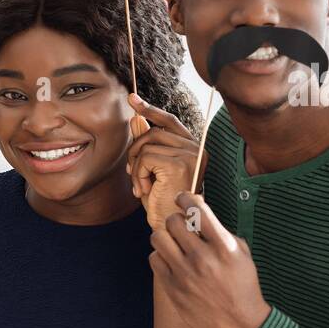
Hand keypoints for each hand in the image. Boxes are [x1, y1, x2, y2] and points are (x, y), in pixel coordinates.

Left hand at [125, 94, 207, 230]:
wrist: (174, 228)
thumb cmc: (163, 203)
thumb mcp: (152, 171)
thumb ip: (147, 145)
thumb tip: (136, 119)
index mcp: (194, 149)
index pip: (170, 122)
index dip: (150, 110)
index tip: (132, 99)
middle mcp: (197, 149)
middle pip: (154, 131)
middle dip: (135, 150)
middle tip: (131, 173)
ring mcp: (190, 155)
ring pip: (147, 144)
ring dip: (135, 166)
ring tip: (141, 186)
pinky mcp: (178, 164)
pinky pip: (146, 157)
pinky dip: (138, 175)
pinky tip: (144, 191)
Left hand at [149, 191, 271, 327]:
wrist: (241, 325)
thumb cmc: (243, 287)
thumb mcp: (242, 255)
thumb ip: (221, 233)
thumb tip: (198, 213)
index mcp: (224, 247)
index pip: (198, 210)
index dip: (186, 198)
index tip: (183, 198)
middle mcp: (203, 258)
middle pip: (174, 221)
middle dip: (176, 219)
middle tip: (181, 226)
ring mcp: (185, 274)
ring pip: (158, 237)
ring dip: (165, 235)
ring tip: (173, 242)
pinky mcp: (172, 288)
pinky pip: (154, 259)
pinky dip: (160, 255)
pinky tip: (170, 260)